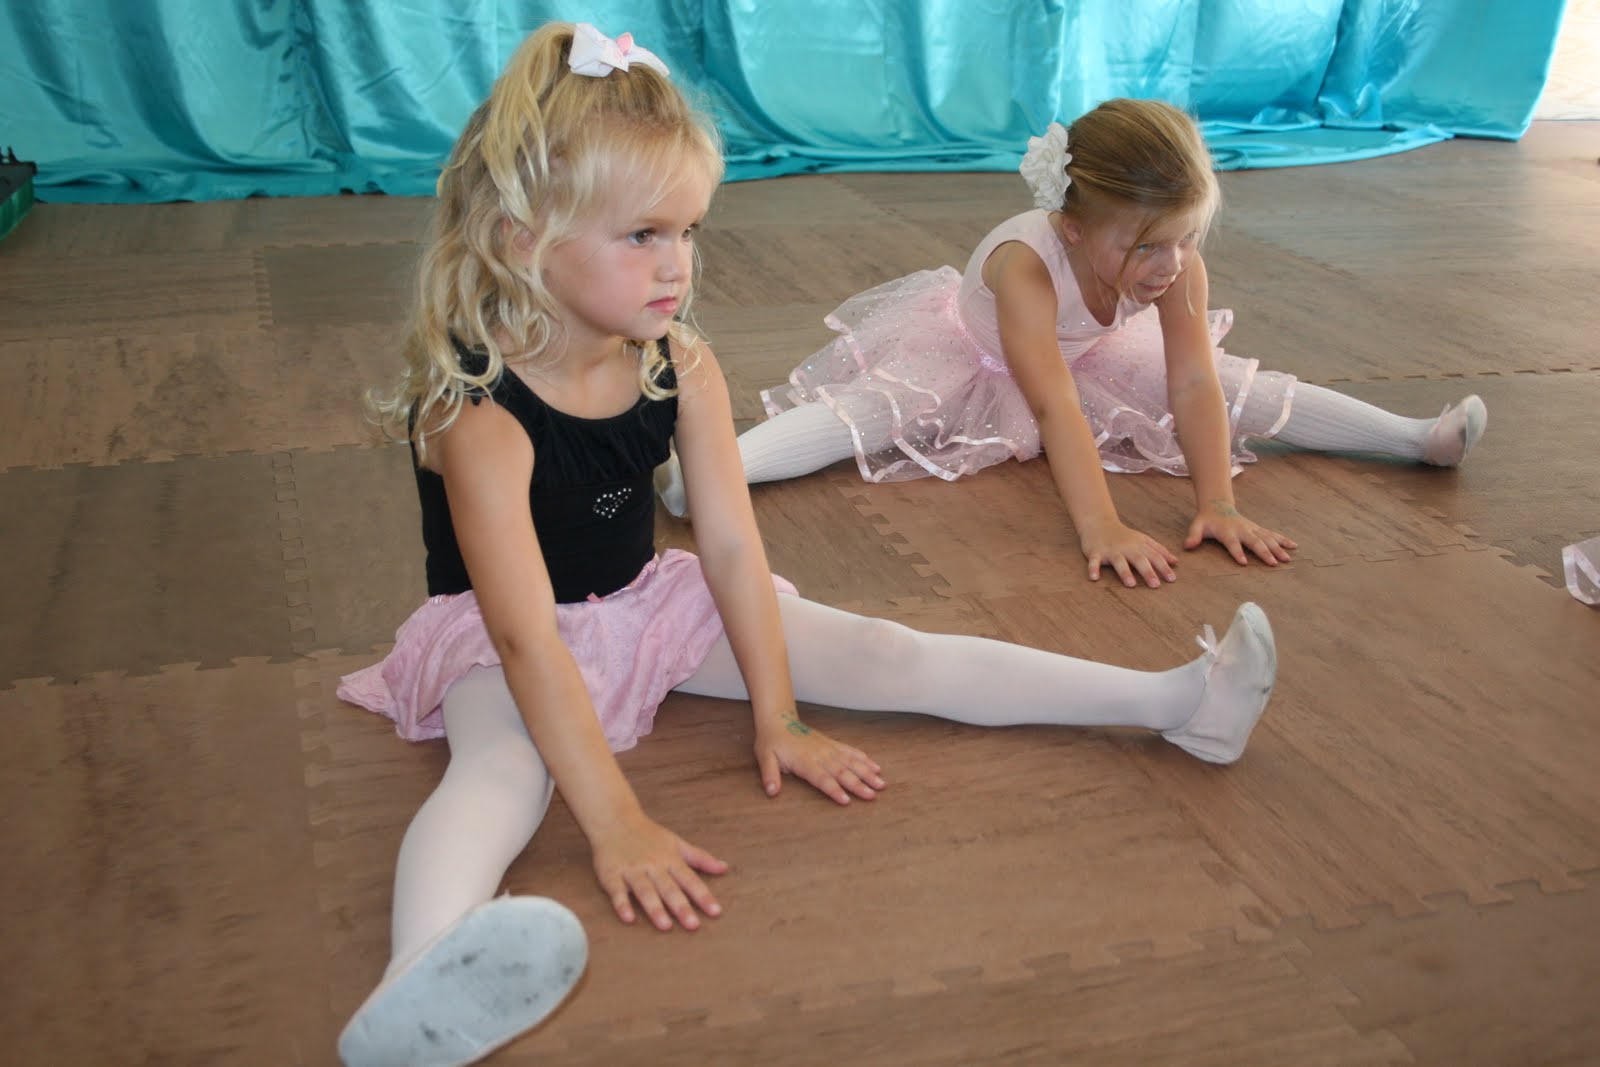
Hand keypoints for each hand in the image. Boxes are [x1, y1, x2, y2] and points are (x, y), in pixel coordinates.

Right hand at [590, 812, 727, 930]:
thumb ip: (700, 857)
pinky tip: (628, 918)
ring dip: (655, 908)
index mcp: (670, 859)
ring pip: (645, 890)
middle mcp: (653, 865)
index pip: (690, 879)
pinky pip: (617, 891)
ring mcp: (632, 870)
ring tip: (665, 926)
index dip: (703, 896)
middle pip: (669, 888)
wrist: (615, 819)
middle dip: (681, 907)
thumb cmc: (648, 835)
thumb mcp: (677, 843)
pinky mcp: (612, 874)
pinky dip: (622, 904)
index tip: (715, 912)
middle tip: (693, 925)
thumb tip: (724, 868)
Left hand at [755, 713, 885, 803]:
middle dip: (858, 784)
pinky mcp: (832, 744)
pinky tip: (876, 767)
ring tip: (881, 784)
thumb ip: (769, 775)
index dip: (834, 790)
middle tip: (873, 795)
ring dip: (867, 773)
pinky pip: (851, 751)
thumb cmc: (771, 742)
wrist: (779, 720)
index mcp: (804, 761)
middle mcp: (820, 755)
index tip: (846, 801)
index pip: (821, 778)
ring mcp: (828, 748)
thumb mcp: (765, 758)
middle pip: (842, 772)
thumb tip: (772, 792)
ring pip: (851, 762)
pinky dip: (864, 759)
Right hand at [1080, 520, 1179, 587]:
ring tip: (1131, 584)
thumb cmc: (1123, 536)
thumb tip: (1176, 561)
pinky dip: (1093, 568)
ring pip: (1119, 561)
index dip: (1163, 567)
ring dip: (1124, 572)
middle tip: (1156, 585)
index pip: (1154, 556)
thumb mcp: (1143, 540)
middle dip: (1148, 572)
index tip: (1172, 579)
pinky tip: (1094, 578)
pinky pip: (1094, 561)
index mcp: (1139, 546)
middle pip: (1139, 560)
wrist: (1099, 524)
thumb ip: (1159, 550)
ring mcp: (1111, 550)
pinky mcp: (1095, 552)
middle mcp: (1126, 548)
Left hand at [1184, 499, 1296, 565]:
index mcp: (1227, 531)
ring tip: (1287, 559)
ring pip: (1267, 538)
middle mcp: (1242, 530)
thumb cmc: (1207, 520)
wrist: (1218, 506)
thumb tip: (1187, 546)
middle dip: (1264, 552)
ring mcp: (1252, 529)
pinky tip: (1294, 546)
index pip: (1232, 543)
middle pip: (1254, 541)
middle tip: (1273, 563)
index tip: (1243, 562)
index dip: (1237, 552)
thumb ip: (1193, 536)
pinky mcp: (1258, 529)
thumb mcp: (1197, 526)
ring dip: (1277, 548)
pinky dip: (1283, 540)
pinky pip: (1272, 534)